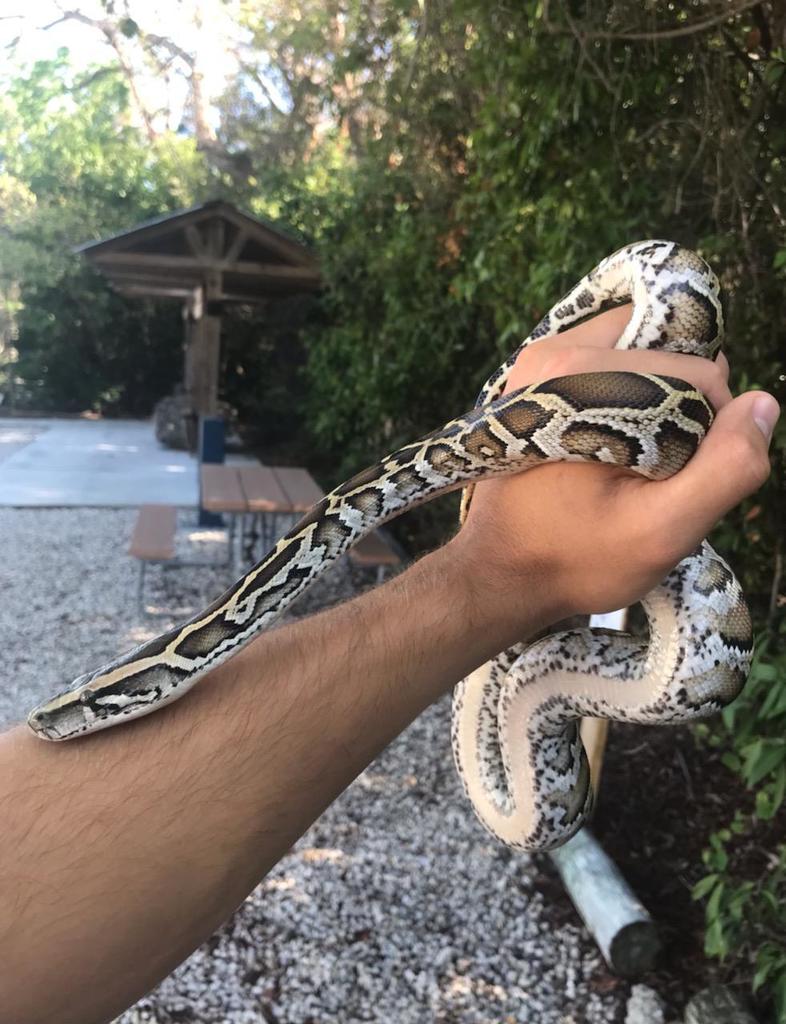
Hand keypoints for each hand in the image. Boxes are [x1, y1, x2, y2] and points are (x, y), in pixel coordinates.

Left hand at [449, 305, 779, 632]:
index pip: (698, 377)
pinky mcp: (544, 370)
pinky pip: (624, 363)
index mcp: (576, 375)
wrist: (502, 574)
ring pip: (654, 358)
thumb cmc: (576, 560)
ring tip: (628, 468)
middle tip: (645, 481)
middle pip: (674, 360)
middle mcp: (553, 348)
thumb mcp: (661, 532)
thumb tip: (763, 403)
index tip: (668, 485)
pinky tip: (615, 452)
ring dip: (659, 410)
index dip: (708, 437)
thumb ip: (723, 469)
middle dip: (680, 419)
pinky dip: (635, 402)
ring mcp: (544, 355)